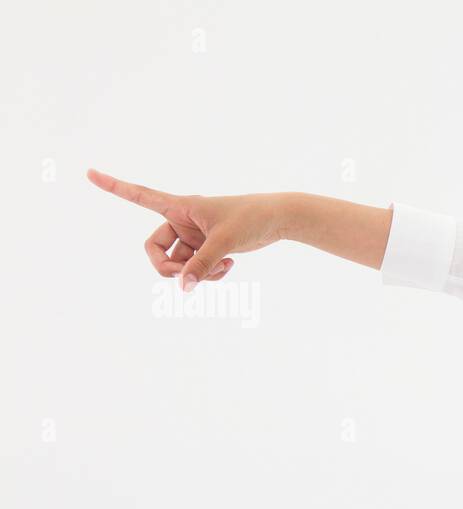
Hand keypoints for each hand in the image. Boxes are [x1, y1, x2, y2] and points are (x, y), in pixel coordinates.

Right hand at [86, 168, 286, 290]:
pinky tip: (228, 266)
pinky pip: (195, 269)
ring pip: (178, 265)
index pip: (140, 195)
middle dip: (168, 269)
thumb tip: (183, 287)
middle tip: (187, 277)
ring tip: (222, 266)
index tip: (89, 172)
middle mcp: (181, 220)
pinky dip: (208, 273)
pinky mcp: (205, 248)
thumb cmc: (251, 218)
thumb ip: (202, 265)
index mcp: (180, 206)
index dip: (114, 186)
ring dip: (196, 274)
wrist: (277, 220)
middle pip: (154, 250)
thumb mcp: (225, 242)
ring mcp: (192, 237)